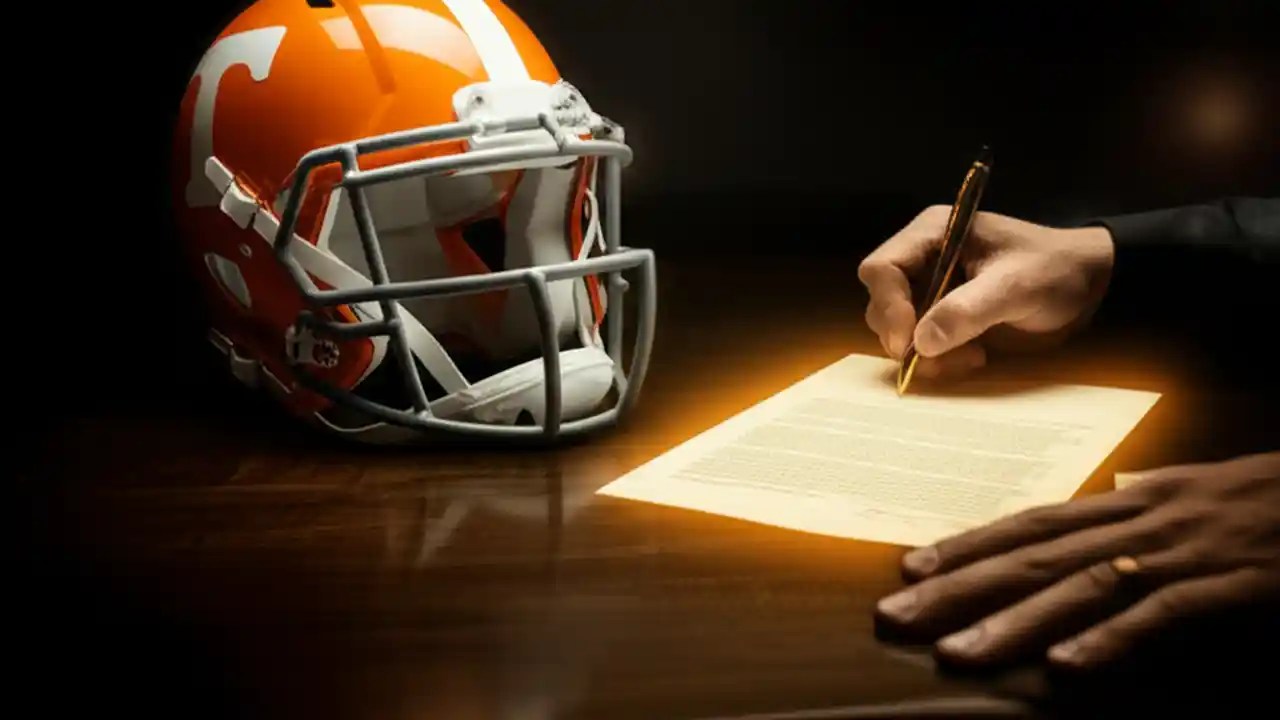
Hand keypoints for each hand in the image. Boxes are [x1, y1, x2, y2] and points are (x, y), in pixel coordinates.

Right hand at [858, 206, 1115, 379]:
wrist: (1088, 285)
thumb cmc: (1054, 272)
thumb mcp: (1016, 286)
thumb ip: (968, 310)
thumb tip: (920, 343)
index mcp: (933, 233)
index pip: (882, 268)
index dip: (888, 305)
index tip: (908, 341)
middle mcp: (923, 258)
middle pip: (881, 300)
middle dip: (905, 334)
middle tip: (939, 357)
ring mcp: (930, 288)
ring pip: (896, 328)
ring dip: (925, 352)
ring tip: (970, 357)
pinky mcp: (942, 314)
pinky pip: (919, 343)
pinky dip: (939, 359)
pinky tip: (974, 357)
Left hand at [874, 452, 1279, 669]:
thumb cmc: (1266, 497)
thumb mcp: (1192, 494)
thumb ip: (1139, 504)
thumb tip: (1098, 505)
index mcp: (1130, 501)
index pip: (1031, 521)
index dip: (967, 544)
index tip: (910, 568)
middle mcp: (1141, 521)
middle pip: (1034, 555)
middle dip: (959, 588)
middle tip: (895, 617)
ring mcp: (1182, 552)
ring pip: (1082, 587)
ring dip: (1014, 623)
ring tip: (955, 653)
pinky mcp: (1229, 586)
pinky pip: (1161, 616)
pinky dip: (1111, 640)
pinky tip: (1064, 669)